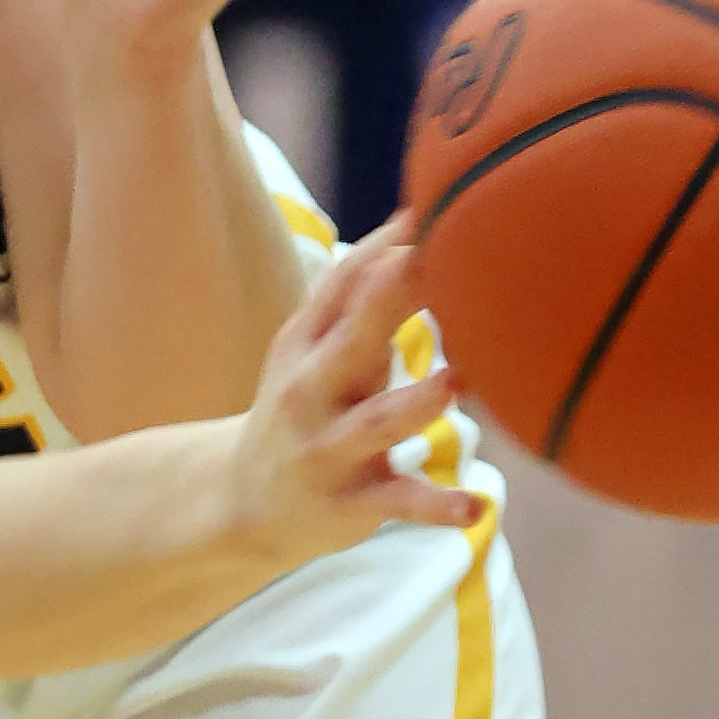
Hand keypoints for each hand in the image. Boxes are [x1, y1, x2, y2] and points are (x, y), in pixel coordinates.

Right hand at [231, 223, 478, 560]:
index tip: (435, 209)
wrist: (243, 502)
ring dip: (415, 403)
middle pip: (352, 339)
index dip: (386, 246)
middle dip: (390, 300)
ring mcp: (327, 448)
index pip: (344, 283)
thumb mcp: (317, 352)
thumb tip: (421, 231)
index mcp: (307, 342)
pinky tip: (475, 509)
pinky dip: (435, 507)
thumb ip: (363, 302)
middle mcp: (311, 389)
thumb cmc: (308, 406)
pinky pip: (396, 503)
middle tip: (435, 262)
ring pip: (375, 422)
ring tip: (456, 382)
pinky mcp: (349, 504)